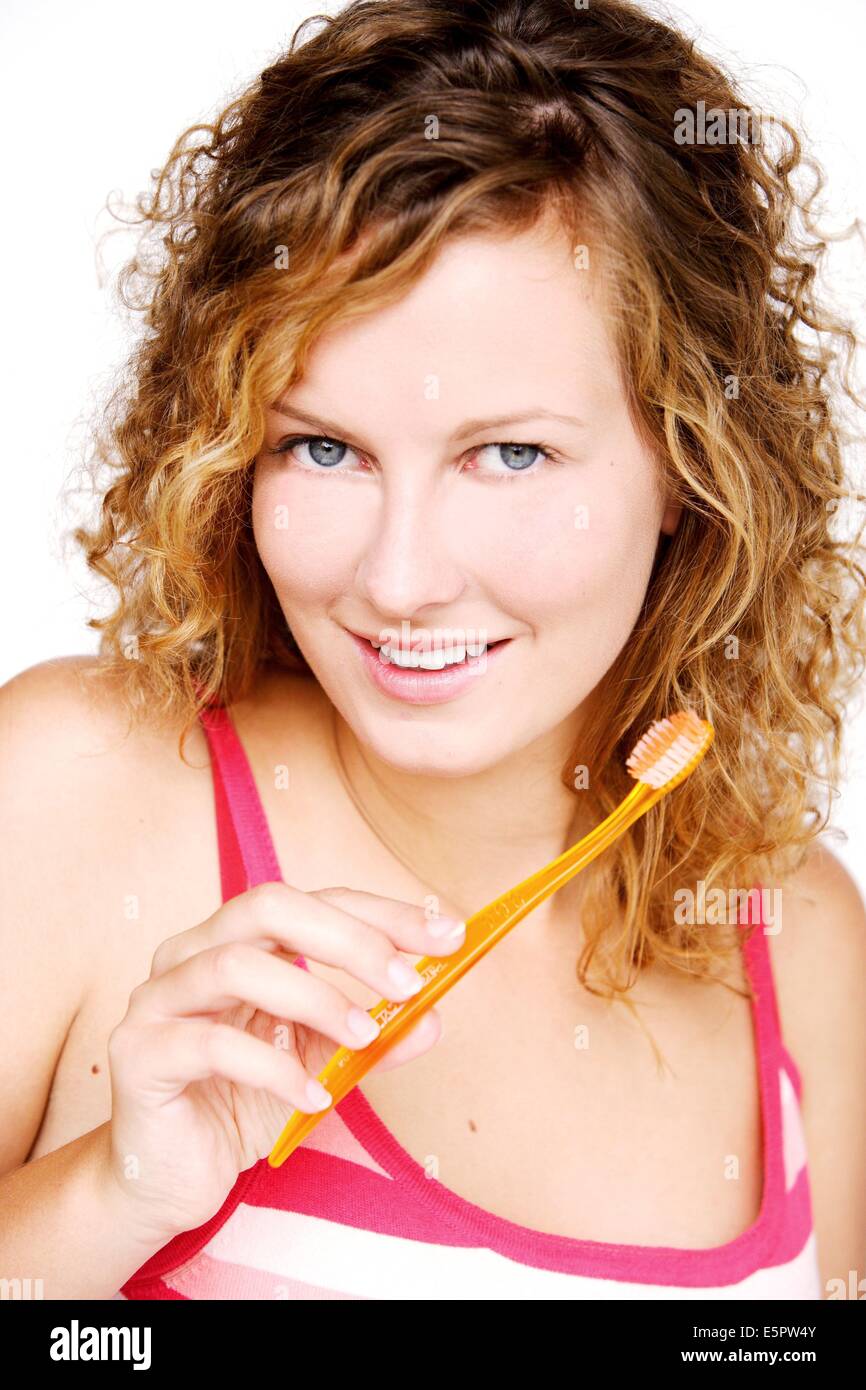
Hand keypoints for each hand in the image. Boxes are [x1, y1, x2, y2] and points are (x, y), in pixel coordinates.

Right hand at [102, 881, 464, 1244]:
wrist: (167, 1180)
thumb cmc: (240, 1104)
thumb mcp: (320, 1066)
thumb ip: (372, 1039)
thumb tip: (433, 1015)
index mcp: (236, 939)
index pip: (316, 902)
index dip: (383, 914)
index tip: (448, 935)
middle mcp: (190, 952)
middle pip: (269, 907)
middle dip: (350, 940)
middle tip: (407, 983)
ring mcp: (156, 998)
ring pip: (235, 965)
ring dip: (314, 998)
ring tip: (364, 1039)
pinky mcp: (138, 1052)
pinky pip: (209, 1044)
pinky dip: (274, 1068)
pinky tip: (313, 1099)